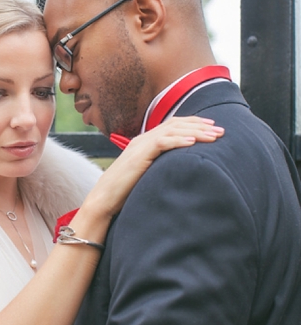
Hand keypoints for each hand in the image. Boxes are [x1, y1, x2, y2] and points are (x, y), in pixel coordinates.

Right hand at [85, 116, 224, 218]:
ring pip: (172, 131)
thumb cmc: (125, 192)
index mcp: (145, 142)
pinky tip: (193, 142)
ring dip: (195, 132)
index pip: (173, 126)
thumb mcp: (147, 176)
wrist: (104, 199)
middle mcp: (143, 140)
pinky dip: (178, 140)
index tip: (212, 128)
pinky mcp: (139, 155)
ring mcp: (140, 145)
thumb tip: (182, 171)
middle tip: (220, 131)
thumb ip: (161, 168)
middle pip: (175, 124)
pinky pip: (162, 143)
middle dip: (200, 126)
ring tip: (213, 136)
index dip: (194, 124)